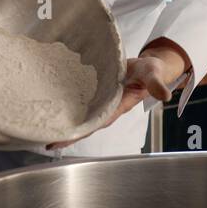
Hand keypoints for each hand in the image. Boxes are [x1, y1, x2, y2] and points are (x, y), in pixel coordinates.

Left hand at [46, 47, 190, 149]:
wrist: (146, 66)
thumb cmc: (149, 71)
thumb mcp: (152, 74)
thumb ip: (155, 83)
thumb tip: (165, 95)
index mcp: (116, 107)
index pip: (93, 124)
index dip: (77, 133)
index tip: (58, 142)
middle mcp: (105, 107)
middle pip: (82, 124)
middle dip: (64, 132)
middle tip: (41, 136)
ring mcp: (99, 101)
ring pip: (79, 114)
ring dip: (64, 120)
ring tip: (42, 125)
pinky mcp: (95, 92)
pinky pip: (79, 102)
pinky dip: (67, 106)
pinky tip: (53, 107)